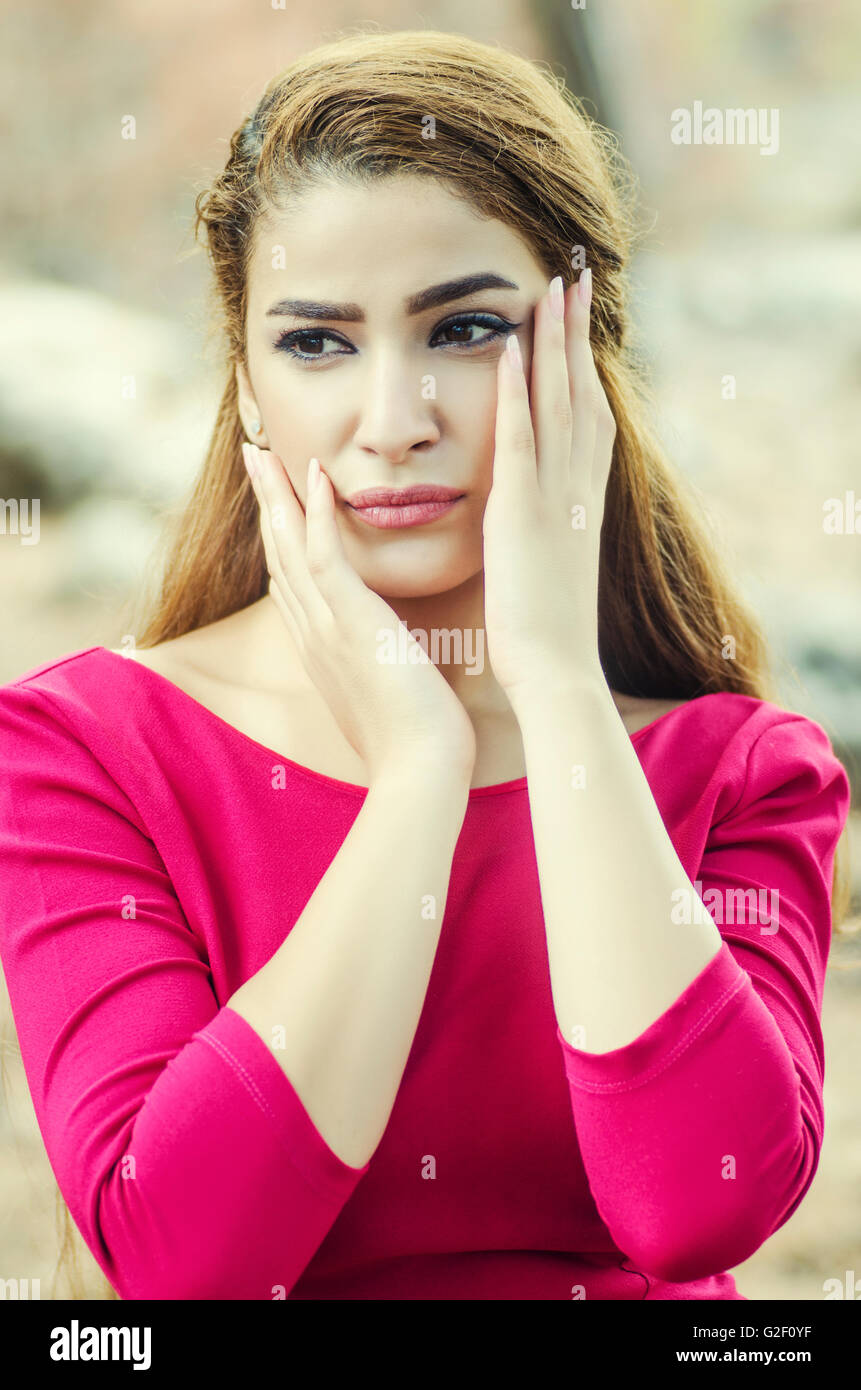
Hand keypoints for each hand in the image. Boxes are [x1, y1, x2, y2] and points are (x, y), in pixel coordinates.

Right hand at [243, 445, 476, 782]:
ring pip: (290, 548)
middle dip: (267, 505)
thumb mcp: (390, 695)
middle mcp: (313, 635)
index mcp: (322, 651)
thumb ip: (382, 667)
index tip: (278, 502)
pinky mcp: (351, 623)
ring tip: (264, 450)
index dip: (282, 537)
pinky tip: (313, 474)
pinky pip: (325, 556)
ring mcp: (326, 628)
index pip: (293, 582)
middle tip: (254, 458)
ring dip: (276, 495)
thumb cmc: (418, 742)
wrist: (421, 770)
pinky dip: (317, 513)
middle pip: (278, 557)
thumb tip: (395, 655)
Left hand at [481, 269, 615, 709]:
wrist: (557, 672)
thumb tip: (536, 511)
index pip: (586, 417)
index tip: (579, 322)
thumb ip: (546, 527)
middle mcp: (576, 488)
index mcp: (580, 500)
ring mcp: (553, 497)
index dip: (584, 365)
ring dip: (554, 342)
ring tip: (551, 287)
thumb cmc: (547, 630)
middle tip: (574, 277)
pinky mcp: (522, 513)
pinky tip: (510, 349)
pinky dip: (518, 392)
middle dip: (576, 334)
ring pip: (558, 402)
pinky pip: (520, 440)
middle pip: (581, 393)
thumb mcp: (551, 565)